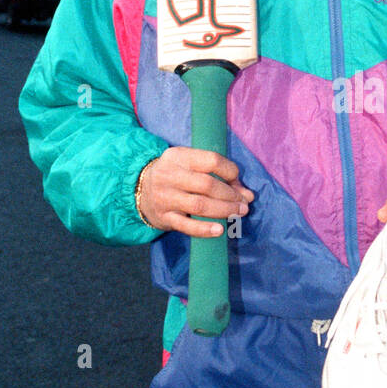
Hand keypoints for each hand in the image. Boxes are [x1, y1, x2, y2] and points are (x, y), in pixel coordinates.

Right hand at [137, 147, 254, 236]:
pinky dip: (204, 229)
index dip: (231, 172)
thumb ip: (218, 175)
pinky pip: (186, 226)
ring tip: (239, 213)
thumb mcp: (190, 166)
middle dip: (231, 195)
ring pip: (200, 205)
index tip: (238, 182)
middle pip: (207, 185)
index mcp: (178, 157)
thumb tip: (247, 194)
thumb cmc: (175, 176)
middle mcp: (170, 175)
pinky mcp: (164, 217)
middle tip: (244, 204)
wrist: (139, 190)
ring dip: (224, 210)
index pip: (212, 161)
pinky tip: (220, 230)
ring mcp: (165, 197)